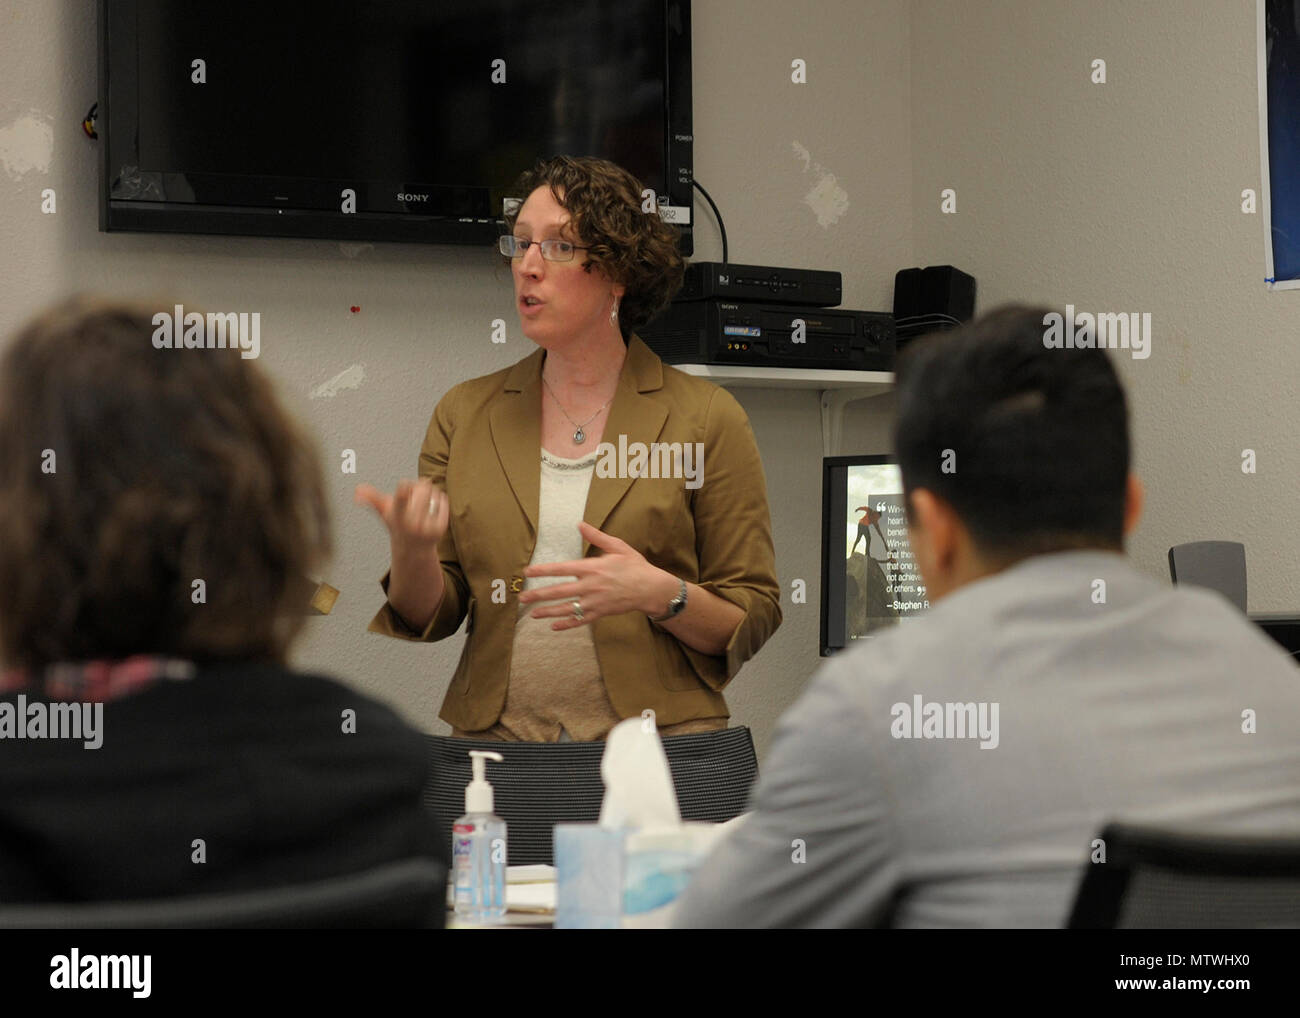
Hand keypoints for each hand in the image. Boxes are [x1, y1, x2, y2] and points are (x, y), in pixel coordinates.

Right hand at [354, 478, 448, 559]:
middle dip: (418, 486)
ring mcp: (427, 526)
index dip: (403, 492)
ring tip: (421, 505)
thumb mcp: (384, 512)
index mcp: (397, 516)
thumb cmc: (397, 524)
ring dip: (429, 492)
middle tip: (413, 494)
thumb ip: (372, 499)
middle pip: (422, 489)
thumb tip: (357, 490)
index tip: (404, 485)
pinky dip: (439, 500)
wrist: (413, 548)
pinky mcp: (441, 527)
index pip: (401, 502)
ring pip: (433, 492)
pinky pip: (443, 500)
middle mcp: (412, 523)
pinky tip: (430, 510)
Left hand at [518, 521, 662, 629]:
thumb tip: (580, 524)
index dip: (544, 570)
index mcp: (593, 568)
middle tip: (522, 597)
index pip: (562, 569)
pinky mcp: (600, 613)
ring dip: (548, 611)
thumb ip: (597, 537)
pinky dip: (567, 624)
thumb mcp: (618, 546)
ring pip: (567, 609)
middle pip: (559, 591)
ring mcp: (595, 602)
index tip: (528, 571)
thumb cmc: (634, 565)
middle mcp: (591, 586)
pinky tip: (554, 626)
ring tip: (532, 614)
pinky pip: (581, 620)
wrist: (651, 588)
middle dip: (539, 594)